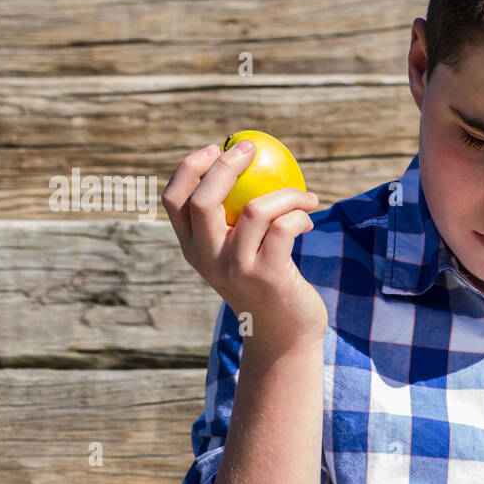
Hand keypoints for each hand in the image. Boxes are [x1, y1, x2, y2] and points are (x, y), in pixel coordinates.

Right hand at [161, 141, 327, 346]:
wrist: (282, 336)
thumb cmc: (264, 286)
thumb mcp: (237, 256)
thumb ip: (231, 224)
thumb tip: (243, 165)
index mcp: (193, 250)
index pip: (174, 200)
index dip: (189, 167)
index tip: (214, 147)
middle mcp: (208, 259)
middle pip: (205, 198)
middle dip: (228, 164)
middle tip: (253, 148)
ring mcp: (237, 269)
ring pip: (256, 209)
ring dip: (288, 194)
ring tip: (306, 198)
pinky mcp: (269, 276)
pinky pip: (285, 227)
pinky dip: (301, 214)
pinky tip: (309, 218)